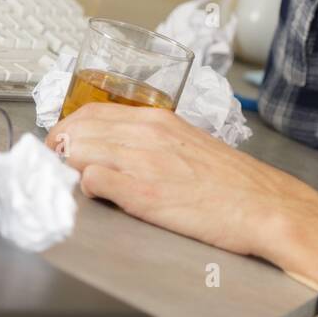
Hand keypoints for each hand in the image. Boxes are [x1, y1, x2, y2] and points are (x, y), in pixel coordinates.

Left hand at [46, 103, 317, 288]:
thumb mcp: (187, 146)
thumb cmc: (231, 183)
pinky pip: (93, 181)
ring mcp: (143, 161)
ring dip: (67, 168)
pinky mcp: (143, 192)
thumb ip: (150, 143)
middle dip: (58, 148)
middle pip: (77, 128)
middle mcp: (147, 133)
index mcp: (158, 119)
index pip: (91, 112)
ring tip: (71, 184)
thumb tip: (114, 153)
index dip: (67, 130)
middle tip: (55, 167)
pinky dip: (87, 188)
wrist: (262, 204)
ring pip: (78, 151)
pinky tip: (98, 198)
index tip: (60, 146)